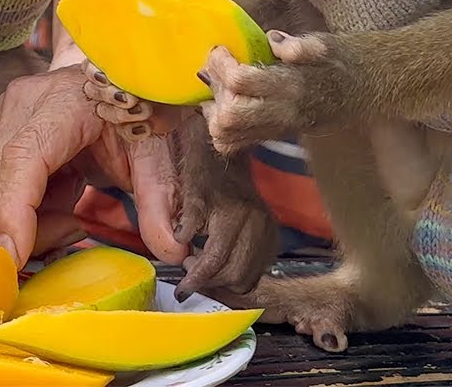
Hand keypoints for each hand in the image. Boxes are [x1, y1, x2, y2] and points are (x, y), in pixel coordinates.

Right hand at [0, 66, 186, 267]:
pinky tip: (57, 209)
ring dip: (20, 229)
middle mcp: (18, 107)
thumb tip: (172, 251)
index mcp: (61, 102)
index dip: (13, 210)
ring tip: (69, 220)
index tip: (15, 257)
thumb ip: (161, 200)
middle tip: (48, 260)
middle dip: (7, 235)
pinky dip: (19, 219)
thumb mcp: (155, 152)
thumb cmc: (133, 108)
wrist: (117, 77)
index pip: (23, 158)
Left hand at [176, 177, 280, 299]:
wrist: (228, 162)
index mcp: (236, 215)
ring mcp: (269, 233)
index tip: (182, 290)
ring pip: (247, 279)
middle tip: (189, 267)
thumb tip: (179, 245)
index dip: (197, 279)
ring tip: (204, 262)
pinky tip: (220, 261)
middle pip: (235, 275)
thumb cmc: (206, 176)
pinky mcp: (273, 239)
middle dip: (210, 280)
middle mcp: (258, 226)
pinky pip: (256, 272)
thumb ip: (186, 221)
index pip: (216, 260)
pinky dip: (236, 274)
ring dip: (223, 280)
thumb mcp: (190, 194)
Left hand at [199, 31, 337, 153]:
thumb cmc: (341, 61)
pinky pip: (232, 144)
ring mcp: (275, 129)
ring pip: (226, 135)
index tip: (222, 49)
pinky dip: (218, 126)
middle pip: (228, 115)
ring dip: (213, 110)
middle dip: (215, 88)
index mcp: (292, 86)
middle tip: (218, 68)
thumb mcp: (326, 44)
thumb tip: (273, 40)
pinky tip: (223, 104)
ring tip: (219, 86)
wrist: (364, 91)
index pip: (240, 82)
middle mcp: (281, 113)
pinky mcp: (272, 136)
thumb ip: (300, 45)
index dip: (221, 64)